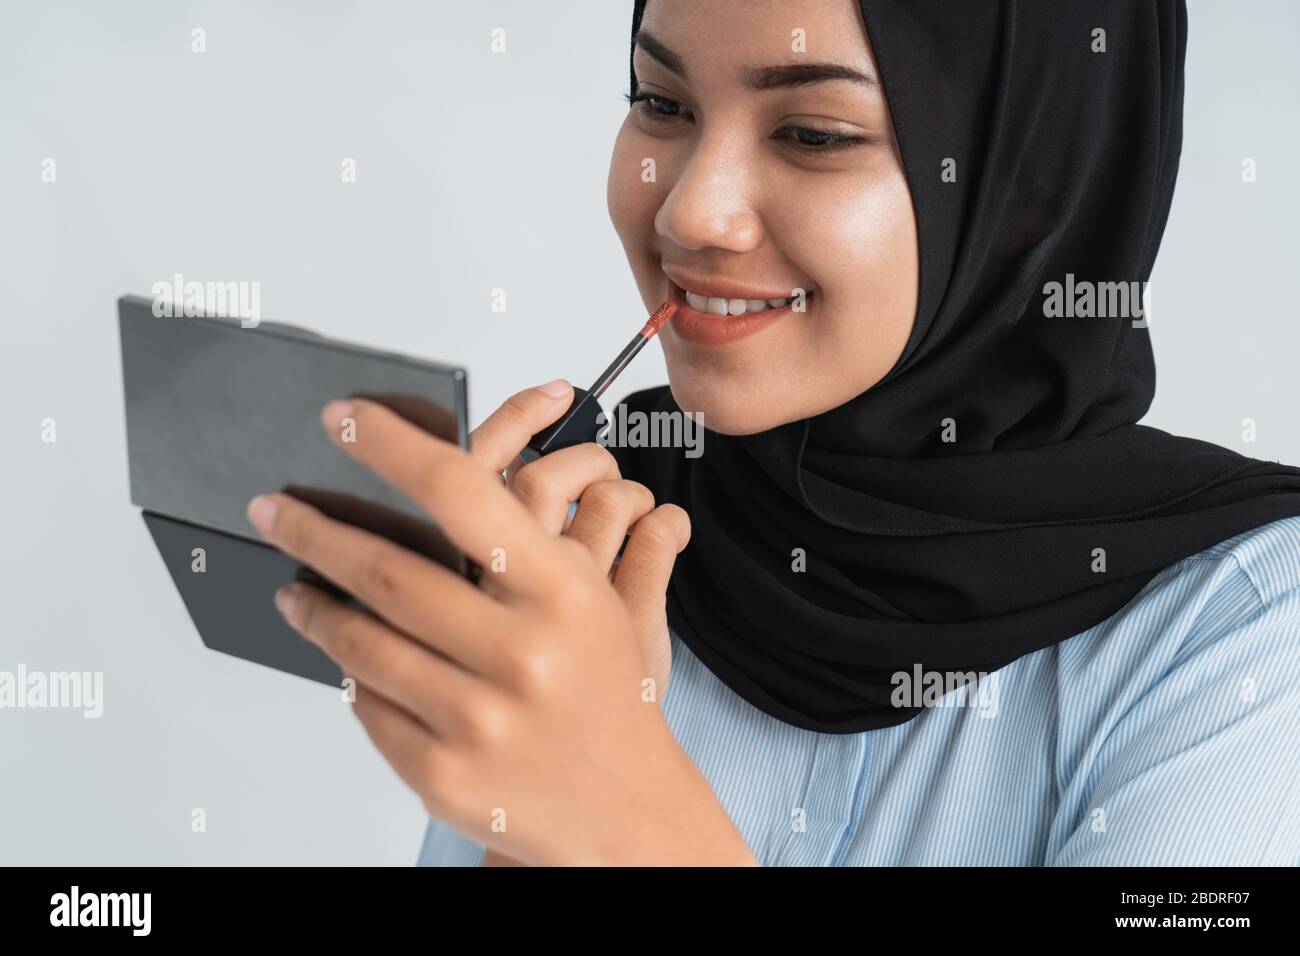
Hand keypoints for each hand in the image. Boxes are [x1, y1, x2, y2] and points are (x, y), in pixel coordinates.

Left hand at [246, 395, 754, 865]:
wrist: (627, 806)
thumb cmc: (605, 691)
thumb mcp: (592, 601)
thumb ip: (527, 544)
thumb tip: (427, 484)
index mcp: (562, 592)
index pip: (459, 491)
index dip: (390, 445)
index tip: (343, 419)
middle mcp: (521, 653)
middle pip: (387, 570)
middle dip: (314, 531)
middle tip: (274, 509)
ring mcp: (479, 720)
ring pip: (363, 641)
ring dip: (314, 606)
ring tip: (295, 587)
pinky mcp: (443, 775)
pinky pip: (369, 706)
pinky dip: (350, 674)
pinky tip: (346, 655)